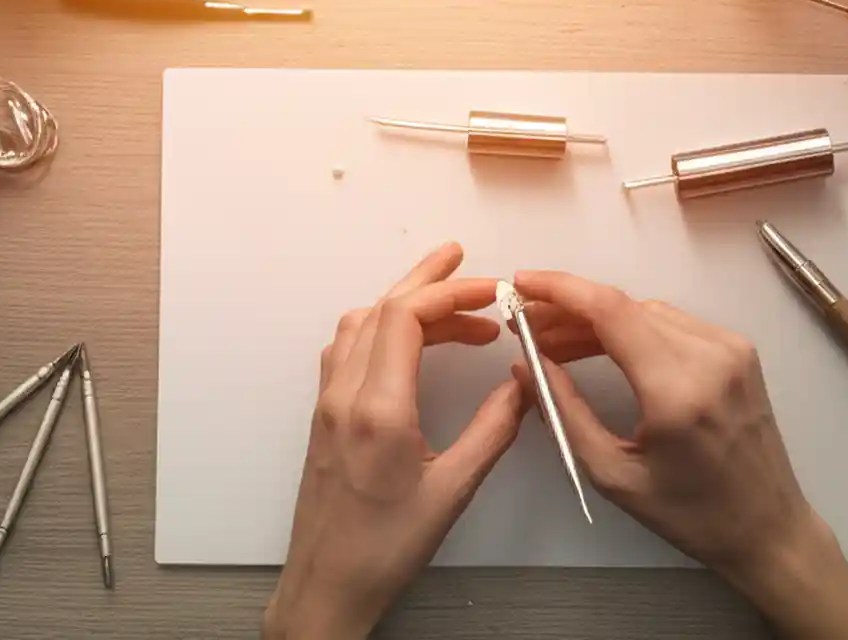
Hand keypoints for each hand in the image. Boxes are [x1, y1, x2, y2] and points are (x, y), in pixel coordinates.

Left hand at [265, 244, 528, 639]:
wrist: (326, 584)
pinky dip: (382, 329)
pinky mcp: (323, 416)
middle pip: (380, 309)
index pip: (404, 317)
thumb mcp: (454, 490)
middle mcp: (344, 395)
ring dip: (404, 304)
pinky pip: (347, 350)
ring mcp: (327, 403)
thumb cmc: (386, 547)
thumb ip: (493, 430)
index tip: (492, 292)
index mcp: (377, 409)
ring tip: (452, 307)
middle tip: (467, 263)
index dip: (450, 292)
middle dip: (427, 280)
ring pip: (360, 325)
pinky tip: (411, 344)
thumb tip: (523, 384)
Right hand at [513, 270, 847, 639]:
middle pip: (625, 306)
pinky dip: (631, 328)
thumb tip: (526, 363)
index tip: (519, 284)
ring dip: (597, 319)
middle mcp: (710, 354)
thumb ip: (565, 411)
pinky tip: (600, 346)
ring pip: (647, 310)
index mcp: (677, 389)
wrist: (767, 527)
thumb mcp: (613, 473)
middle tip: (527, 326)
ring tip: (555, 341)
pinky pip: (671, 323)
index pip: (610, 311)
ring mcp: (730, 347)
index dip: (559, 289)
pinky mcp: (739, 350)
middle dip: (569, 309)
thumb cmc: (688, 513)